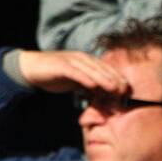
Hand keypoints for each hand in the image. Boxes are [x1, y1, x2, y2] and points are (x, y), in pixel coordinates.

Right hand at [15, 49, 129, 95]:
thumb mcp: (78, 83)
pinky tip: (92, 85)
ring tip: (114, 88)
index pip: (107, 70)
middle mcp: (82, 59)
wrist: (33, 69)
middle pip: (102, 69)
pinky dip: (84, 78)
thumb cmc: (58, 76)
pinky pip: (74, 72)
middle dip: (115, 80)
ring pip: (91, 70)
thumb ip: (91, 88)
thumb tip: (106, 101)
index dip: (118, 79)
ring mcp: (71, 61)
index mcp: (88, 62)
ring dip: (103, 79)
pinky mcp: (60, 65)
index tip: (128, 92)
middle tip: (125, 92)